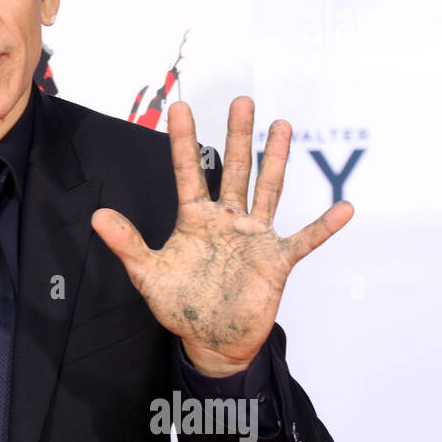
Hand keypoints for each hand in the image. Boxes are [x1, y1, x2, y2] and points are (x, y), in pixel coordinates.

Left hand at [90, 97, 352, 376]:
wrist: (211, 341)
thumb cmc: (180, 305)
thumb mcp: (148, 274)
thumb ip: (127, 244)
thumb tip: (97, 217)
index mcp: (194, 219)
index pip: (188, 172)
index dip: (183, 141)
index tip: (180, 107)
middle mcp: (227, 220)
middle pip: (233, 169)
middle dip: (238, 136)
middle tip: (242, 100)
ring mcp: (254, 237)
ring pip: (267, 190)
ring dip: (276, 159)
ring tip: (282, 125)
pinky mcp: (276, 260)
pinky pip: (305, 239)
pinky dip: (324, 226)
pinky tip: (344, 207)